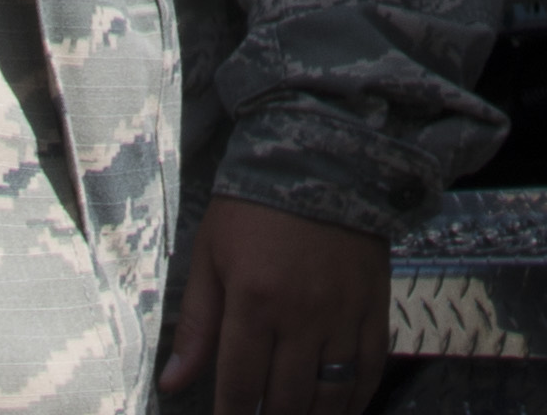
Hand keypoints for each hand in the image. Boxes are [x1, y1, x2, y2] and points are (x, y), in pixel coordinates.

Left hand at [158, 195, 387, 411]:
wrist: (319, 158)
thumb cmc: (253, 208)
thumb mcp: (210, 256)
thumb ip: (195, 324)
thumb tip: (172, 384)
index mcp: (254, 301)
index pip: (240, 385)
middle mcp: (302, 314)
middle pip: (286, 399)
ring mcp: (344, 313)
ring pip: (330, 394)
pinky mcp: (375, 306)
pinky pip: (370, 369)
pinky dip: (356, 401)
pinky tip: (340, 413)